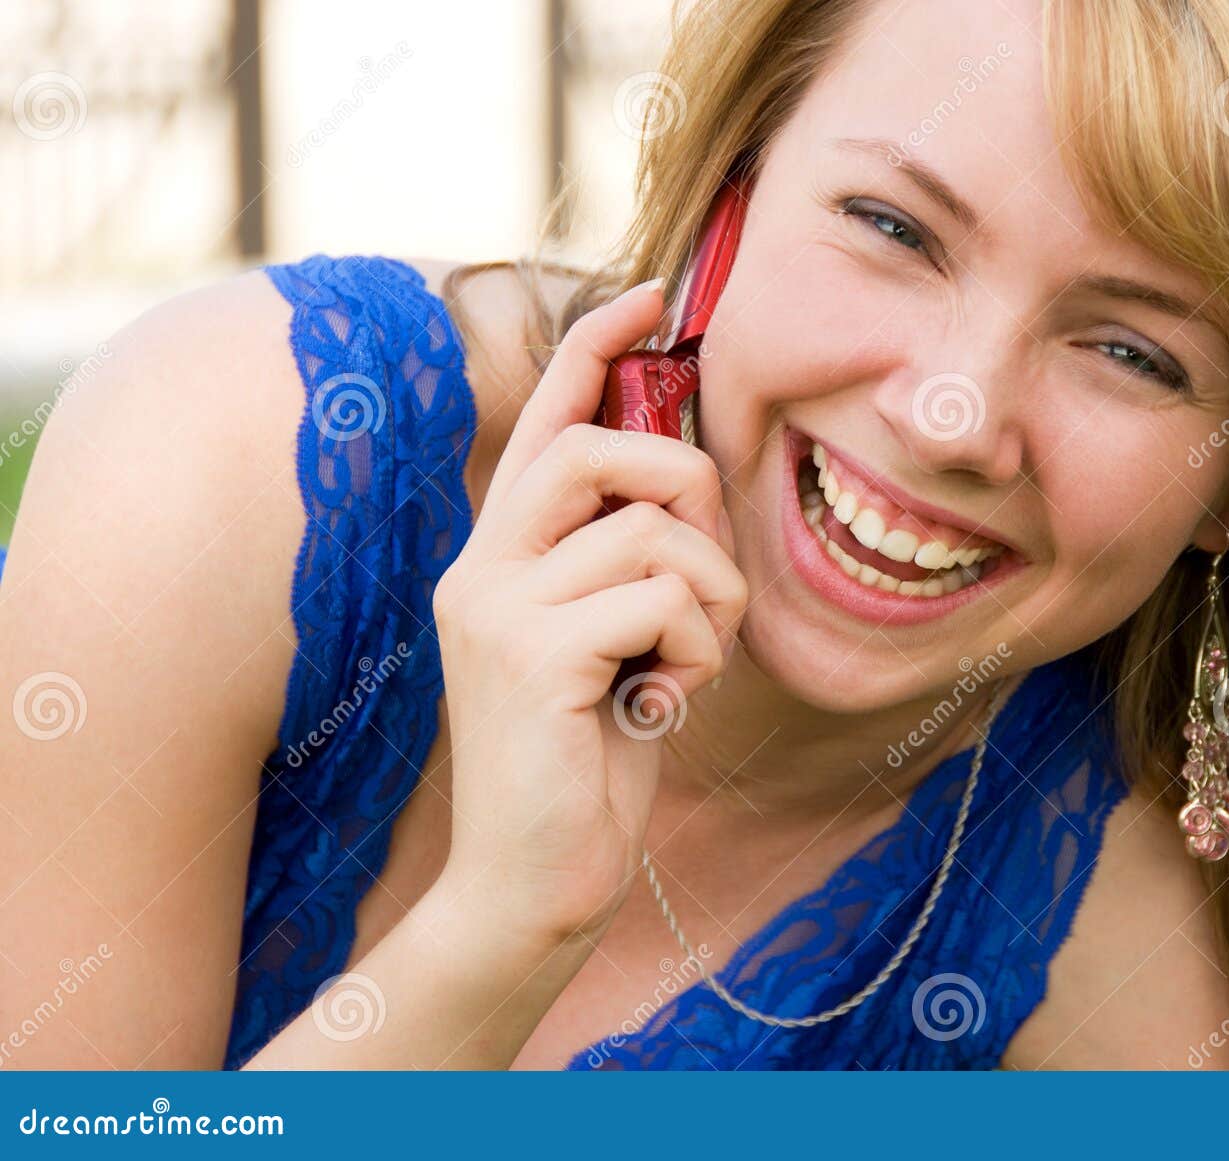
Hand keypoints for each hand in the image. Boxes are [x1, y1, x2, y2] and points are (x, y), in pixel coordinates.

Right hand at [430, 279, 746, 943]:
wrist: (534, 881)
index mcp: (500, 556)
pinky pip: (659, 598)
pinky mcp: (530, 656)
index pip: (546, 420)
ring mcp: (496, 608)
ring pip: (649, 531)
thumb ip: (630, 565)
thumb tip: (693, 479)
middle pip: (595, 446)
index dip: (598, 347)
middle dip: (683, 486)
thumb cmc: (587, 762)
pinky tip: (664, 702)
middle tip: (704, 571)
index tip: (654, 297)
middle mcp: (481, 567)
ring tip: (688, 661)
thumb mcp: (613, 643)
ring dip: (709, 594)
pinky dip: (694, 647)